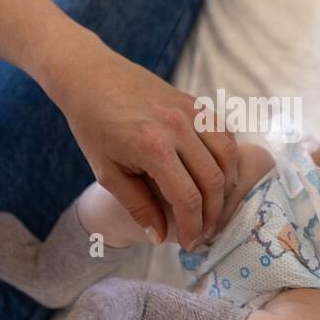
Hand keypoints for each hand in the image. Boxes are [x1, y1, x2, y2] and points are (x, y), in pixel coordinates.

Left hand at [54, 36, 238, 250]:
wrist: (91, 76)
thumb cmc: (93, 126)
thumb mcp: (107, 172)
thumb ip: (137, 206)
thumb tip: (161, 237)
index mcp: (153, 147)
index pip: (187, 198)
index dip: (192, 226)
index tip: (189, 243)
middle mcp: (178, 127)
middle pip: (213, 181)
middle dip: (212, 213)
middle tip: (205, 232)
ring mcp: (191, 111)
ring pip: (228, 156)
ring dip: (226, 187)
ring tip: (214, 207)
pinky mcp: (195, 102)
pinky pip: (224, 134)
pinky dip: (227, 158)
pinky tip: (217, 175)